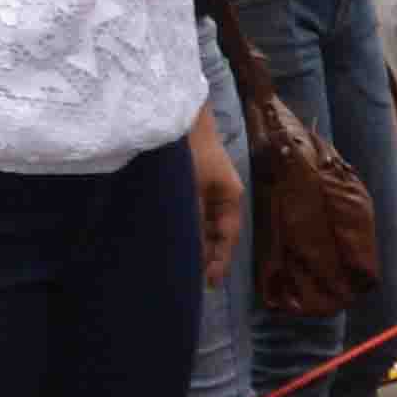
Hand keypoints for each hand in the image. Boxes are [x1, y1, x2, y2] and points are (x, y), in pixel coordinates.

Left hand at [188, 116, 241, 293]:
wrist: (173, 113)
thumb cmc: (188, 149)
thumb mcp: (190, 190)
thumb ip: (191, 220)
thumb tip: (190, 252)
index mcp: (229, 195)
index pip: (227, 235)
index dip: (219, 260)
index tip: (209, 282)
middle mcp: (219, 193)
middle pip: (214, 230)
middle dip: (204, 253)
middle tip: (188, 278)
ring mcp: (202, 186)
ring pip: (199, 221)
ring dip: (190, 239)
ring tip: (176, 261)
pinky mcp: (185, 180)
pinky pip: (187, 209)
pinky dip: (181, 223)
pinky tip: (166, 234)